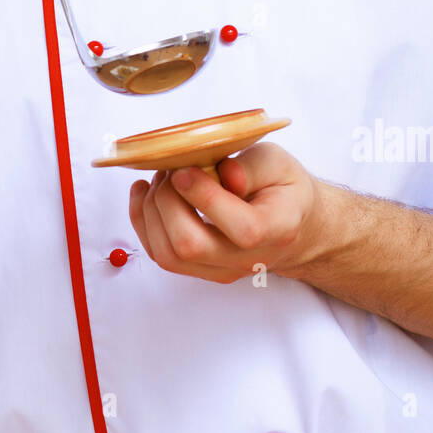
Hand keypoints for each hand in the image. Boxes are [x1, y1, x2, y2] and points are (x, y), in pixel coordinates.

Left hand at [127, 142, 323, 283]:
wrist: (290, 223)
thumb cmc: (282, 189)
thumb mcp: (278, 164)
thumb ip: (253, 167)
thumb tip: (225, 173)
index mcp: (276, 229)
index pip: (241, 228)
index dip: (205, 197)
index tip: (185, 169)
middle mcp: (246, 258)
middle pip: (191, 246)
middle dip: (167, 202)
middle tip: (171, 170)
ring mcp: (220, 269)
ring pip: (168, 255)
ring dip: (151, 212)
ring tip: (160, 179)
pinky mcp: (199, 269)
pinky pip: (159, 254)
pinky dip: (143, 222)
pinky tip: (145, 193)